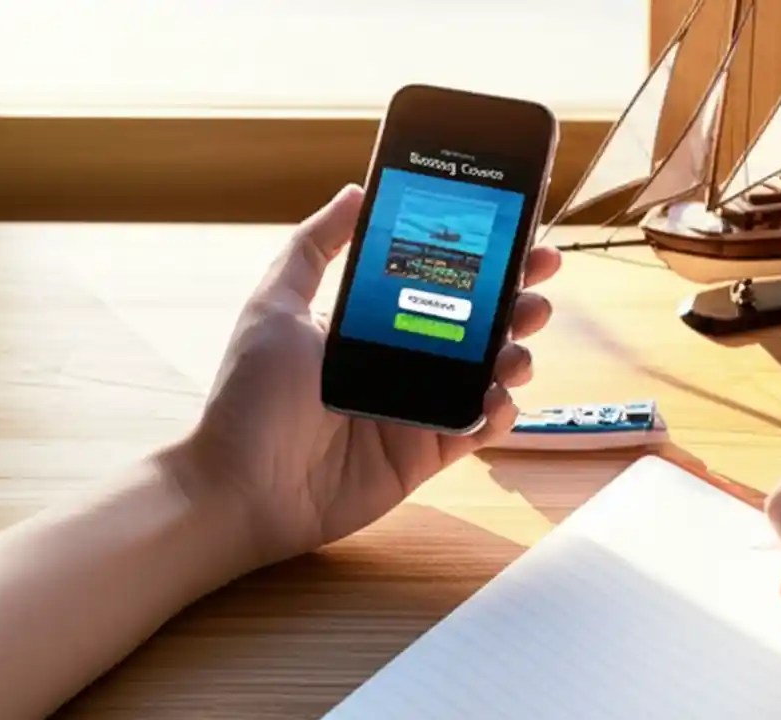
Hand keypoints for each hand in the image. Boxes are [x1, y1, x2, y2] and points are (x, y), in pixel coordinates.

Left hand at [180, 185, 561, 566]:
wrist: (241, 488)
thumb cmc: (249, 397)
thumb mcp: (274, 306)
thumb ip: (314, 247)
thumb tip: (357, 191)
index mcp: (373, 321)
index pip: (440, 282)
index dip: (485, 261)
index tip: (519, 238)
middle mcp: (402, 361)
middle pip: (477, 325)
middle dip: (517, 302)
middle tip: (539, 287)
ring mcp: (417, 407)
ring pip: (487, 374)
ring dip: (515, 354)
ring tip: (517, 348)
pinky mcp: (426, 453)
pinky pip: (478, 428)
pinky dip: (500, 412)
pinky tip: (498, 397)